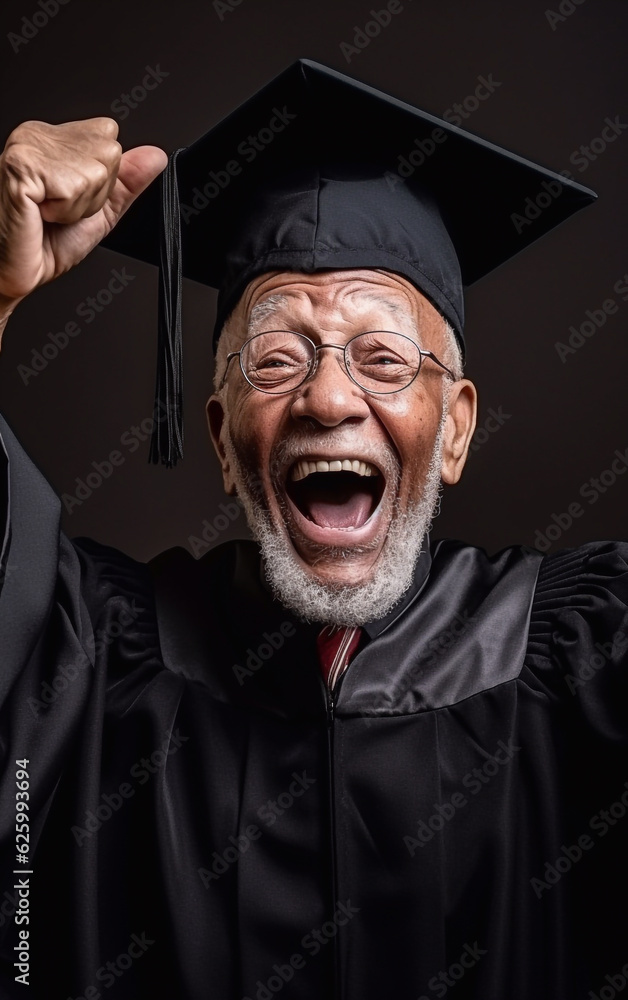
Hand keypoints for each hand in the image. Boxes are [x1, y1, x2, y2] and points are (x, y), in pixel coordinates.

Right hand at [0, 117, 166, 311]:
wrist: (8, 272)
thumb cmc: (41, 244)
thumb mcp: (98, 212)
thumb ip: (127, 183)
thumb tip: (156, 156)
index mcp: (53, 139)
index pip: (110, 138)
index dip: (103, 182)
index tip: (70, 201)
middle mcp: (38, 134)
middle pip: (109, 151)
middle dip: (94, 195)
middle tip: (59, 212)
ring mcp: (28, 145)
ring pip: (95, 170)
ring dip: (78, 206)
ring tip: (48, 215)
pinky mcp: (21, 165)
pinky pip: (74, 186)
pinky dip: (64, 211)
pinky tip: (39, 215)